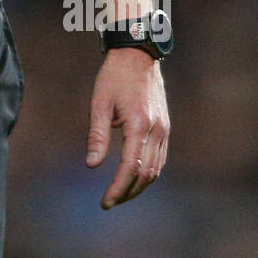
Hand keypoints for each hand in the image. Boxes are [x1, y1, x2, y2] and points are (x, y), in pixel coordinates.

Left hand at [86, 47, 169, 207]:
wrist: (137, 55)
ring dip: (139, 186)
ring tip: (120, 194)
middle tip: (109, 202)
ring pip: (156, 169)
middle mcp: (156, 130)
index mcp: (138, 124)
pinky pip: (160, 158)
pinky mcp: (165, 127)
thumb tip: (91, 165)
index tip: (105, 202)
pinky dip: (148, 173)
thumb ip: (97, 135)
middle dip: (128, 192)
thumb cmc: (114, 77)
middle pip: (146, 174)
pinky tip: (134, 177)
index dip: (118, 188)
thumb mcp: (99, 103)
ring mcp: (164, 129)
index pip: (129, 167)